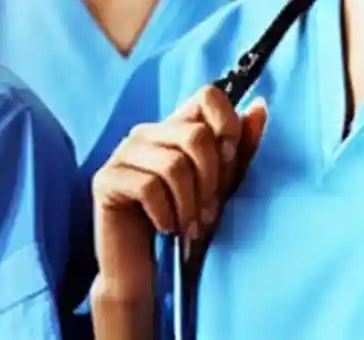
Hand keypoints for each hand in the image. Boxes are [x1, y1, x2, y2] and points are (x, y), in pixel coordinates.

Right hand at [91, 87, 267, 291]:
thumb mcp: (221, 187)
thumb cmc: (184, 225)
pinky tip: (165, 227)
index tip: (228, 163)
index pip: (207, 96)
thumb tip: (259, 105)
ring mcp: (122, 154)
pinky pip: (148, 187)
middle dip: (211, 181)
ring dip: (189, 205)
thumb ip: (238, 149)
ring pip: (173, 164)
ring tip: (188, 226)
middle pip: (195, 135)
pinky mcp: (105, 179)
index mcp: (174, 128)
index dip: (227, 126)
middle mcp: (146, 133)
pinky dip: (166, 215)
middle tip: (207, 212)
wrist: (143, 268)